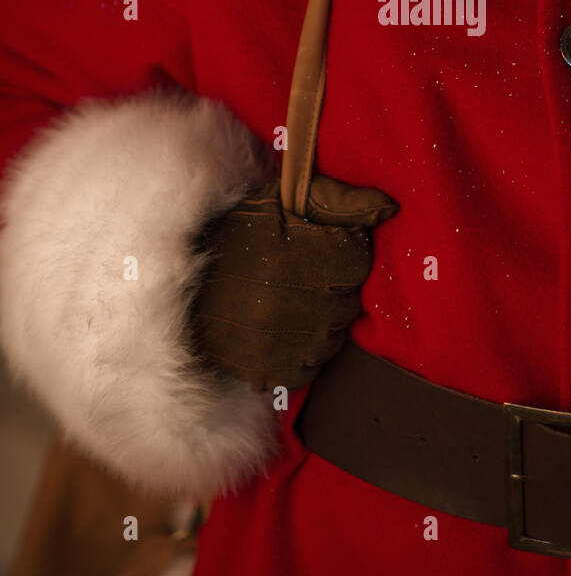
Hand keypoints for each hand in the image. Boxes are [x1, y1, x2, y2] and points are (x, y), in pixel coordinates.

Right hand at [188, 174, 397, 392]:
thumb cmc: (231, 239)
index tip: (315, 248)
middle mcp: (287, 306)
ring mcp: (279, 346)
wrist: (174, 292)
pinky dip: (305, 350)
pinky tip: (283, 330)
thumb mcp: (278, 203)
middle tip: (298, 274)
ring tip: (288, 301)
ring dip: (322, 319)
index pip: (356, 259)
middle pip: (349, 299)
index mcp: (289, 258)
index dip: (341, 250)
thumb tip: (391, 208)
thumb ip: (337, 201)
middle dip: (333, 285)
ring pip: (336, 334)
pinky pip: (314, 365)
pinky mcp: (270, 374)